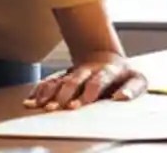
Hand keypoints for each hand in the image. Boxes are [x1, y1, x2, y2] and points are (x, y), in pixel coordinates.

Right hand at [23, 51, 146, 111]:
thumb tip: (122, 98)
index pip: (99, 79)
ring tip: (41, 106)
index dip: (90, 91)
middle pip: (75, 80)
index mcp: (109, 71)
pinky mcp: (61, 77)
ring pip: (59, 81)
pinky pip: (47, 83)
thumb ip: (133, 89)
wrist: (105, 58)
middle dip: (65, 93)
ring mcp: (73, 73)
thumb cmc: (123, 76)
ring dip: (49, 94)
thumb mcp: (137, 80)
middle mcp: (88, 70)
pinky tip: (30, 102)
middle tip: (57, 108)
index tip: (81, 103)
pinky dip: (38, 92)